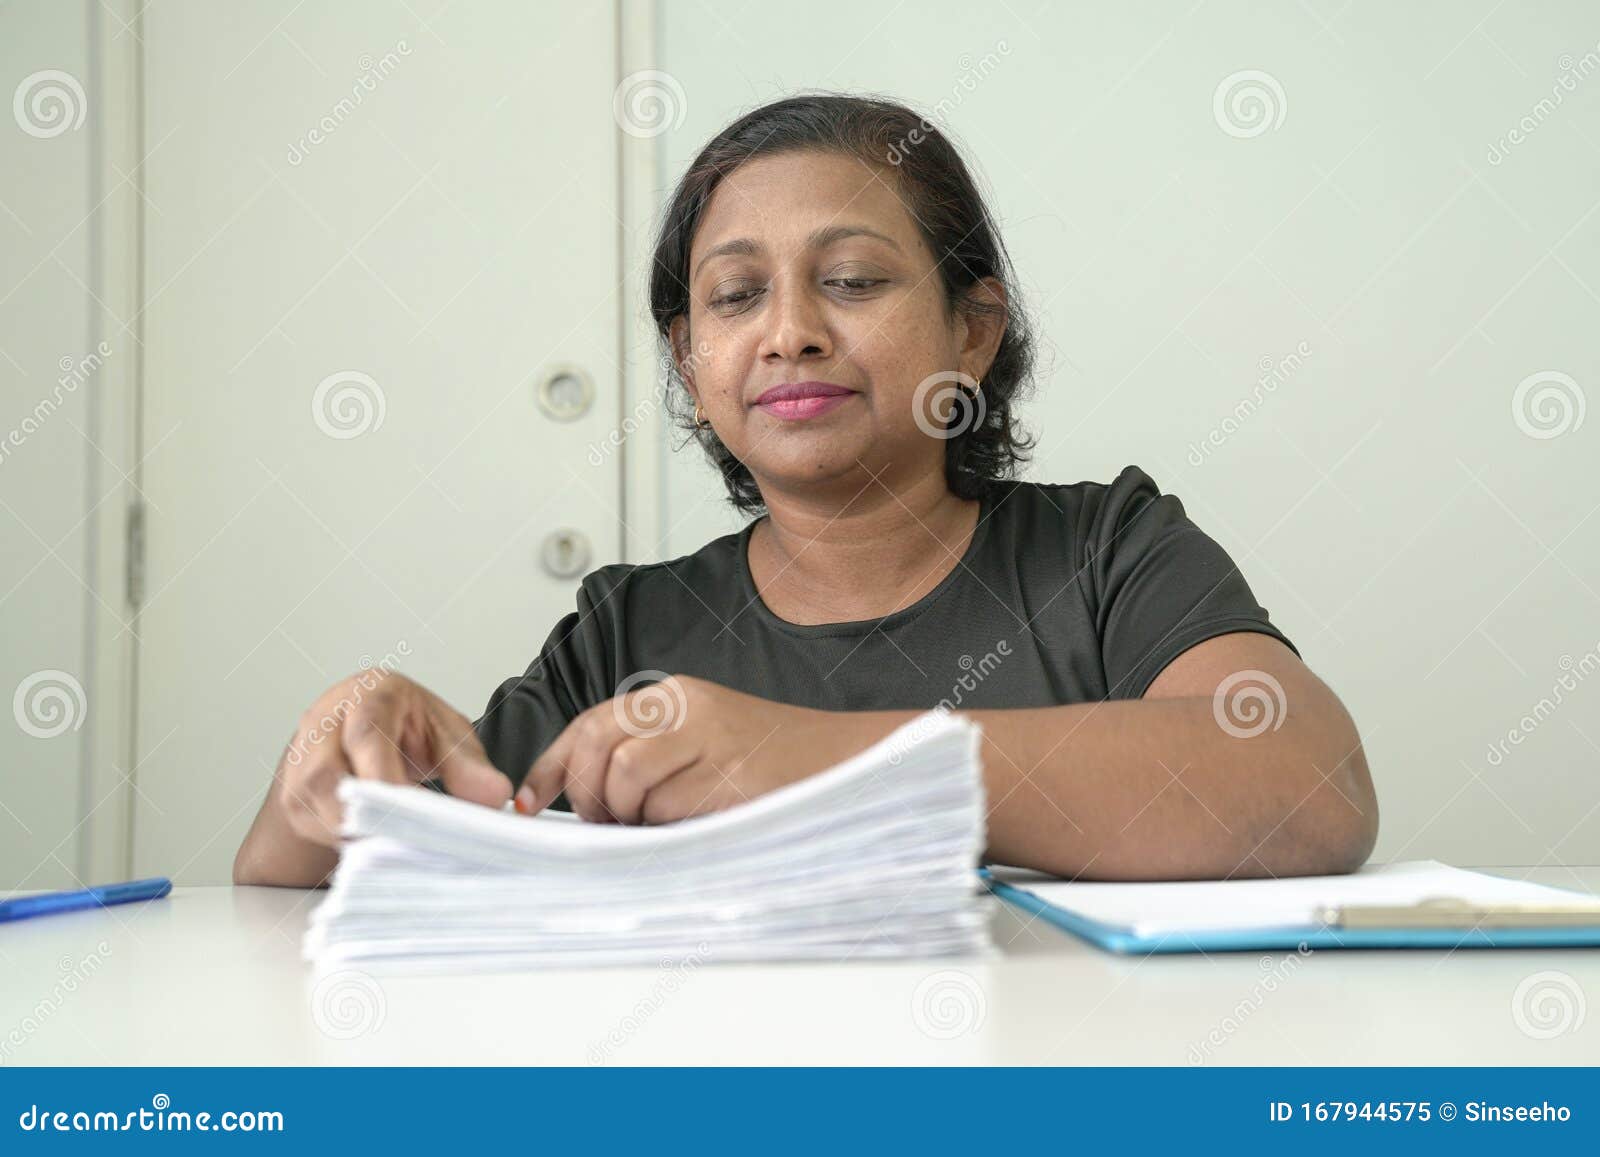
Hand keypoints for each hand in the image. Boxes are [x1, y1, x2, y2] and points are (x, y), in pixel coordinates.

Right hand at [275, 670, 511, 847]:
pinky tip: (375, 847)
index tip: (411, 811)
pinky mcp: (293, 794)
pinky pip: (312, 824)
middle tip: (406, 840)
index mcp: (370, 695)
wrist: (362, 729)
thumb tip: (496, 796)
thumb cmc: (407, 726)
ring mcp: (302, 758)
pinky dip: (344, 840)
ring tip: (395, 846)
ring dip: (355, 830)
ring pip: (314, 804)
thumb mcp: (447, 734)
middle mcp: (325, 721)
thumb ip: (469, 764)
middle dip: (367, 813)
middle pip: (328, 775)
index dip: (385, 777)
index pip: (368, 733)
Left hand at [520, 675, 859, 823]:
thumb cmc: (771, 763)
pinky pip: (668, 809)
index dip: (551, 766)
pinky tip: (696, 825)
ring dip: (632, 815)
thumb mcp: (702, 743)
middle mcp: (687, 709)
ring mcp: (710, 739)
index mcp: (675, 697)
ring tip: (663, 823)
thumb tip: (583, 799)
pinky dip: (669, 828)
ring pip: (626, 779)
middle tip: (607, 823)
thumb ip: (647, 757)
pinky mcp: (729, 776)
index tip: (527, 801)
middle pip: (598, 750)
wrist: (844, 761)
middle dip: (589, 796)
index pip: (590, 723)